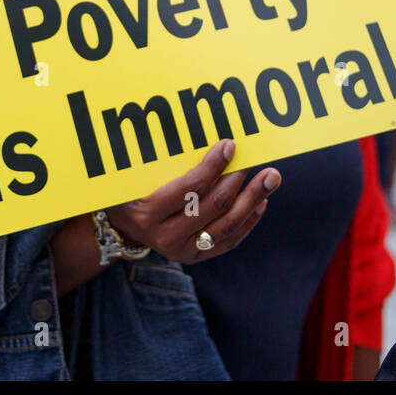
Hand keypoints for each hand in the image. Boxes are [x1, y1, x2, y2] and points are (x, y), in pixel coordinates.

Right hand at [106, 139, 280, 264]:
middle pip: (213, 208)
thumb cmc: (132, 189)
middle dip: (238, 180)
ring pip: (226, 226)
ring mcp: (183, 251)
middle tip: (257, 161)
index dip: (213, 165)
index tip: (230, 145)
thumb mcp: (137, 175)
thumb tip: (206, 137)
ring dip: (252, 200)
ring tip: (271, 179)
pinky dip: (248, 221)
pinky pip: (228, 240)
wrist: (124, 225)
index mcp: (148, 213)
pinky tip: (261, 201)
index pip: (189, 188)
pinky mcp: (195, 257)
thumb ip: (164, 160)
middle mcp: (166, 237)